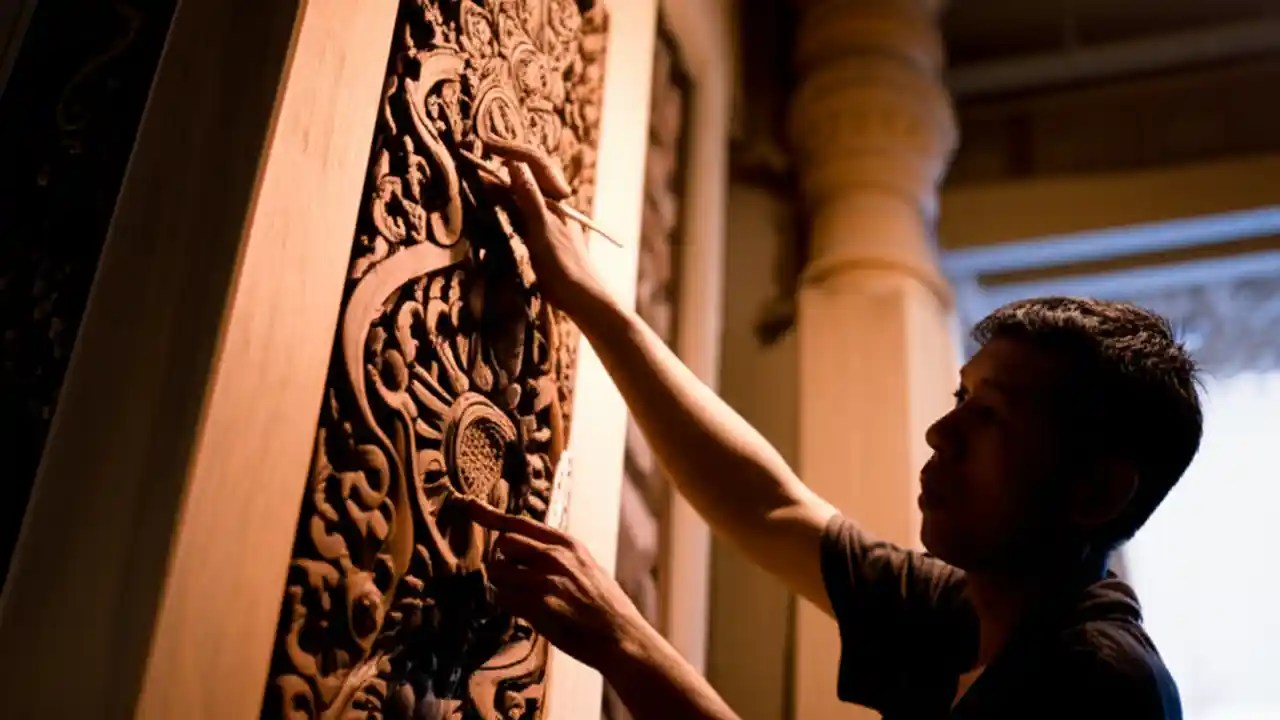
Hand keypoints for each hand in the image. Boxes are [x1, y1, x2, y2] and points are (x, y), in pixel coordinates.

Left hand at [458, 496, 652, 671]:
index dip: (490, 515)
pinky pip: (502, 599)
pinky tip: (529, 613)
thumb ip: (558, 556)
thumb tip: (527, 552)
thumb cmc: (605, 606)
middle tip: (516, 578)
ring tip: (525, 598)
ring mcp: (544, 581)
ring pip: (498, 572)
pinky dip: (508, 605)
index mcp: (567, 544)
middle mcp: (554, 557)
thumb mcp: (587, 567)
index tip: (469, 506)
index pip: (520, 523)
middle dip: (503, 561)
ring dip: (503, 585)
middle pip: (504, 544)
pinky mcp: (537, 606)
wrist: (621, 635)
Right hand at [486, 142, 606, 315]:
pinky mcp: (541, 231)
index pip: (532, 160)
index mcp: (556, 197)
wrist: (581, 298)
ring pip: (521, 189)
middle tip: (475, 150)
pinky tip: (492, 200)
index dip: (508, 148)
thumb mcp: (542, 231)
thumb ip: (529, 197)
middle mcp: (553, 202)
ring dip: (500, 179)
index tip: (483, 143)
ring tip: (477, 171)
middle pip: (526, 171)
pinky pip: (520, 207)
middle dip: (502, 159)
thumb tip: (513, 163)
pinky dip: (504, 200)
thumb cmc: (564, 267)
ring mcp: (547, 216)